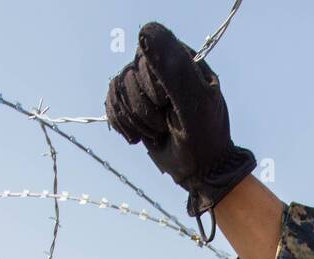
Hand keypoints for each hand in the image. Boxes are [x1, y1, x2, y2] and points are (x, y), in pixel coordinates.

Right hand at [105, 22, 255, 216]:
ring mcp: (146, 88)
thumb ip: (173, 69)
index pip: (146, 53)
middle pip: (128, 74)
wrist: (200, 171)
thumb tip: (144, 33)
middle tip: (164, 124)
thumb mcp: (194, 103)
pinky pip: (111, 103)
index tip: (166, 104)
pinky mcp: (133, 105)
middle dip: (142, 107)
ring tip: (155, 132)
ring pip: (117, 88)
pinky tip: (138, 137)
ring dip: (134, 119)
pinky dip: (121, 123)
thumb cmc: (203, 139)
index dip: (149, 82)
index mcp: (183, 60)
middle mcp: (163, 70)